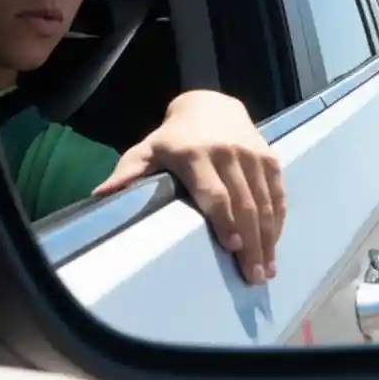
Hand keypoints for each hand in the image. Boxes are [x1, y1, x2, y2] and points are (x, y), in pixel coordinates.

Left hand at [92, 90, 284, 284]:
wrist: (210, 103)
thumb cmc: (173, 138)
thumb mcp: (147, 149)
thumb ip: (128, 172)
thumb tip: (101, 196)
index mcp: (193, 154)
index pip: (214, 192)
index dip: (224, 220)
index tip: (232, 248)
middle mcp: (227, 153)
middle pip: (243, 203)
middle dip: (250, 242)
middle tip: (253, 276)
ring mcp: (251, 154)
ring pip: (264, 202)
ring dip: (267, 238)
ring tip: (266, 270)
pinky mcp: (269, 156)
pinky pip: (277, 193)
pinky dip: (277, 220)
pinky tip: (273, 244)